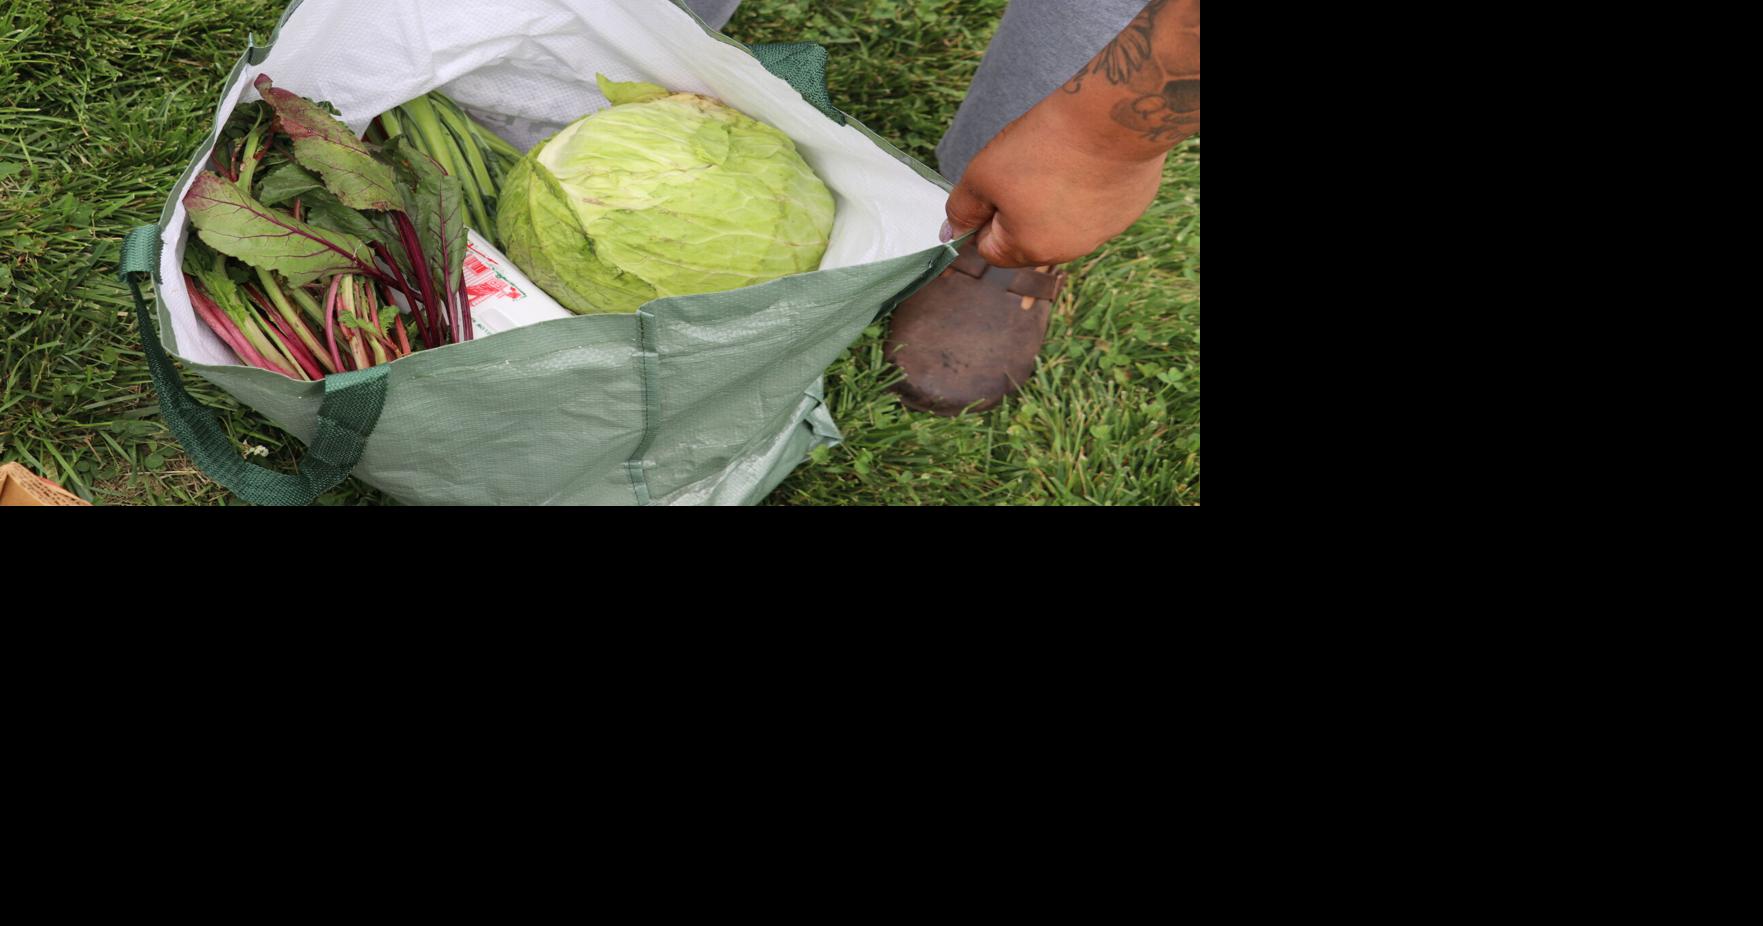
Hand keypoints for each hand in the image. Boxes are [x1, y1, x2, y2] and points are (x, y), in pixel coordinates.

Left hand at [943, 100, 1168, 268]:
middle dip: (1020, 208)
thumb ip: (962, 209)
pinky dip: (1088, 187)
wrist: (1111, 117)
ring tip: (1059, 160)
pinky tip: (1088, 160)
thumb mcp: (983, 174)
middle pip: (1028, 237)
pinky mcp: (1129, 208)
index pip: (991, 248)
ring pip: (1064, 221)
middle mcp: (1071, 251)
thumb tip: (949, 234)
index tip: (994, 183)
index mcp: (1032, 249)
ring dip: (1055, 198)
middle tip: (1027, 166)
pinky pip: (1097, 205)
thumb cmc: (1043, 146)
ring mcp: (1105, 231)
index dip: (984, 216)